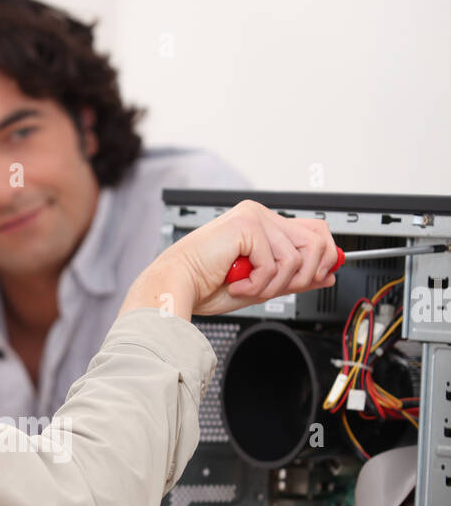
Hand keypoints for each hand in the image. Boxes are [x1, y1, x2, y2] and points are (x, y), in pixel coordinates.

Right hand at [118, 199, 340, 320]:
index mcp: (263, 225)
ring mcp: (254, 216)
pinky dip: (257, 284)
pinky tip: (237, 284)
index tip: (323, 276)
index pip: (313, 230)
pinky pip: (274, 263)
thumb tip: (327, 274)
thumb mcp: (262, 284)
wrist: (178, 286)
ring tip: (247, 288)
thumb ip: (293, 277)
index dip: (325, 255)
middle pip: (316, 239)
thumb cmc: (207, 285)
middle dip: (304, 275)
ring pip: (296, 258)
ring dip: (273, 285)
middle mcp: (260, 215)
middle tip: (276, 289)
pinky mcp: (248, 225)